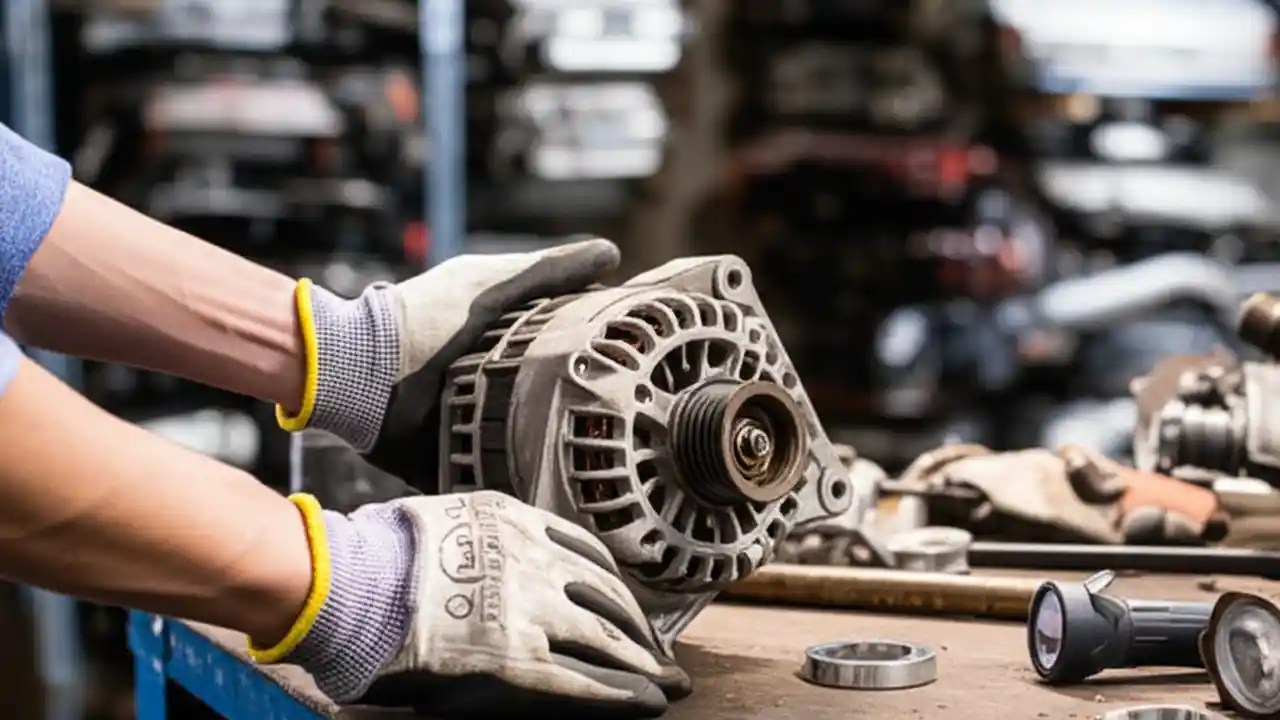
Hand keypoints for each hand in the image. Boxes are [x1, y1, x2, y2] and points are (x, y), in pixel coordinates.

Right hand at [257, 491, 689, 718]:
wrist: (345, 584)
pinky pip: (584, 676)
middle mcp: (534, 560)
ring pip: (606, 636)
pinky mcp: (518, 658)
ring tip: (664, 681)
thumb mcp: (445, 520)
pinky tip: (646, 701)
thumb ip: (485, 535)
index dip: (616, 587)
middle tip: (663, 652)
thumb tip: (497, 553)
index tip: (631, 606)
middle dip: (640, 628)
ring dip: (641, 661)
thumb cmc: (377, 555)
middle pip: (607, 596)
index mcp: (517, 522)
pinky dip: (620, 691)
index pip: (590, 555)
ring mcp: (530, 610)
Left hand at [276, 238, 619, 486]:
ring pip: (527, 458)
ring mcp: (470, 436)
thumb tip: (613, 252)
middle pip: (553, 417)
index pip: (567, 367)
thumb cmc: (421, 316)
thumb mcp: (488, 282)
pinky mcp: (447, 470)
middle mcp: (493, 397)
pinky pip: (489, 489)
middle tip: (626, 447)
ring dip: (554, 469)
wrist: (356, 369)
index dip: (601, 374)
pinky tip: (549, 506)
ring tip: (598, 485)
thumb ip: (546, 269)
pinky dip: (511, 496)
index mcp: (506, 356)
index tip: (639, 385)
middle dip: (583, 431)